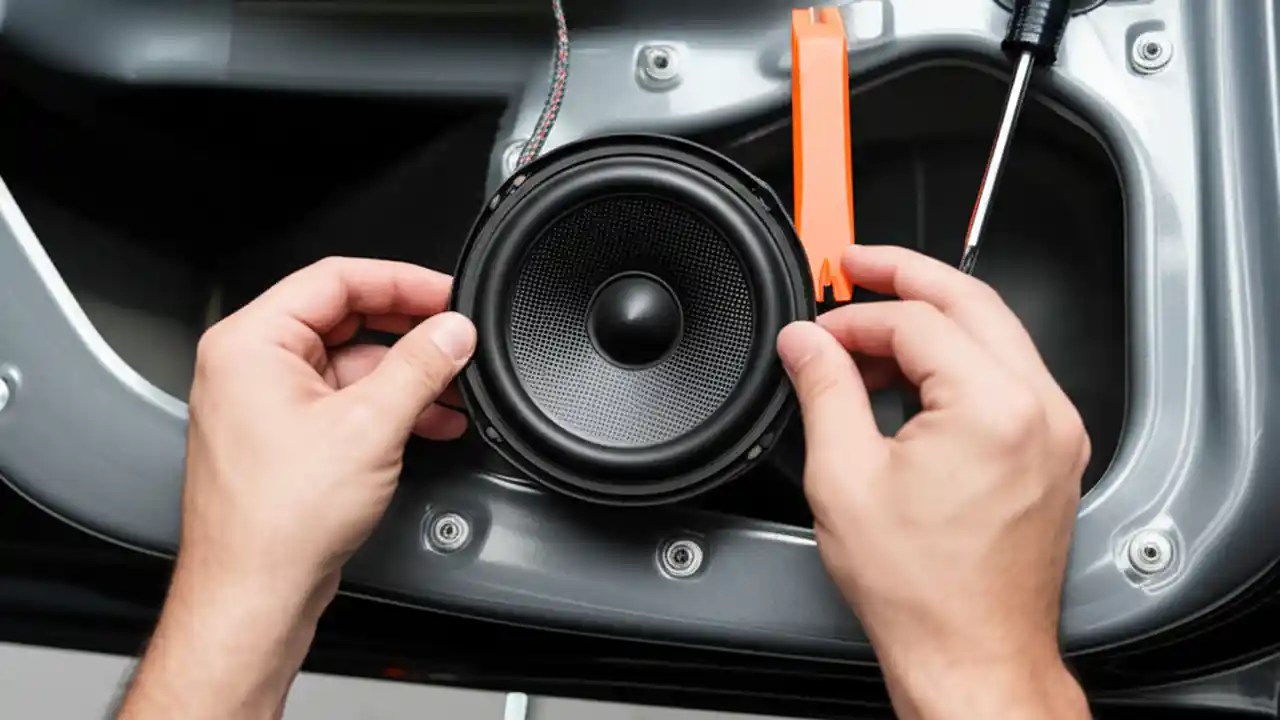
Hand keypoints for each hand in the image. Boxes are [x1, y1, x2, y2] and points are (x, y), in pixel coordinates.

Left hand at [119, 257, 475, 719]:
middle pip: (344, 319)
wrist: (253, 597)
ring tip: (455, 388)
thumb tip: (452, 330)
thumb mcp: (368, 426)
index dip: (401, 282)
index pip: (335, 280)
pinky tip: (430, 419)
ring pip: (350, 363)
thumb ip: (419, 367)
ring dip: (406, 374)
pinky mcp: (287, 439)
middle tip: (456, 337)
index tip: (447, 294)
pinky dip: (389, 406)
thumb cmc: (276, 522)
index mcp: (250, 344)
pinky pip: (345, 401)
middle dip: (409, 332)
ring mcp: (266, 404)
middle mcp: (250, 367)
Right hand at [777, 245, 1089, 719]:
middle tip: (856, 265)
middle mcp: (1041, 409)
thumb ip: (823, 389)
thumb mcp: (845, 477)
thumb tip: (805, 343)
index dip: (854, 317)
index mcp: (993, 407)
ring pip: (996, 332)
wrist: (972, 654)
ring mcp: (1056, 430)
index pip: (917, 321)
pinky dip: (958, 359)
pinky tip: (911, 375)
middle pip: (972, 301)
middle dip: (906, 276)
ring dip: (933, 318)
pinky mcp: (1054, 451)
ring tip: (871, 333)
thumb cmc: (923, 592)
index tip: (817, 332)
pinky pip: (1008, 374)